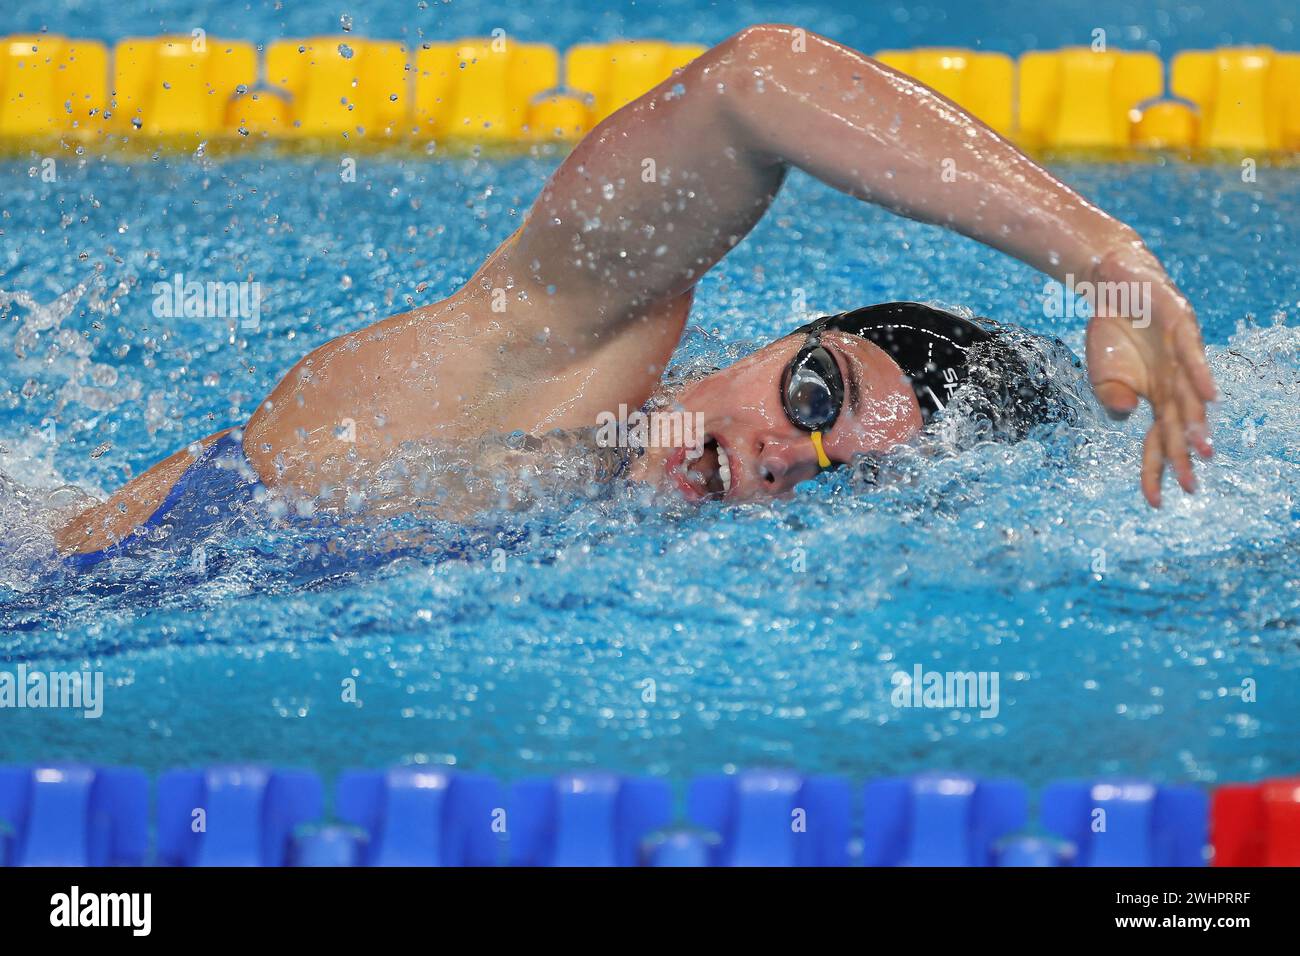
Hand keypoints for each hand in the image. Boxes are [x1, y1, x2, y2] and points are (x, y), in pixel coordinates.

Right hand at [1083, 236, 1216, 506]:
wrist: (1113, 285)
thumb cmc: (1112, 334)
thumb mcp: (1100, 374)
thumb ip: (1112, 398)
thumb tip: (1126, 414)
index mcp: (1155, 399)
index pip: (1157, 442)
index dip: (1156, 471)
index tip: (1156, 502)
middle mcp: (1175, 383)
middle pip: (1179, 426)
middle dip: (1183, 457)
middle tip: (1190, 487)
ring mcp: (1180, 357)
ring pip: (1191, 397)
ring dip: (1198, 425)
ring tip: (1202, 452)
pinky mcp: (1181, 328)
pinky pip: (1191, 356)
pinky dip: (1200, 376)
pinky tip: (1209, 397)